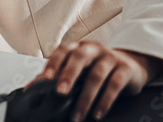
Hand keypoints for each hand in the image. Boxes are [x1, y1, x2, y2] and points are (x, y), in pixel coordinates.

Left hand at [27, 41, 162, 120]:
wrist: (131, 65)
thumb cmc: (98, 68)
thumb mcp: (79, 69)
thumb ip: (57, 76)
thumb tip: (31, 89)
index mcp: (79, 47)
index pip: (64, 50)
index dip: (54, 63)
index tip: (45, 79)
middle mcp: (94, 49)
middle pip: (80, 57)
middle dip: (68, 75)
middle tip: (60, 93)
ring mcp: (111, 57)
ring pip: (97, 74)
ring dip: (85, 97)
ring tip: (77, 116)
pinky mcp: (126, 68)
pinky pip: (115, 84)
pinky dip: (105, 100)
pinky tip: (97, 113)